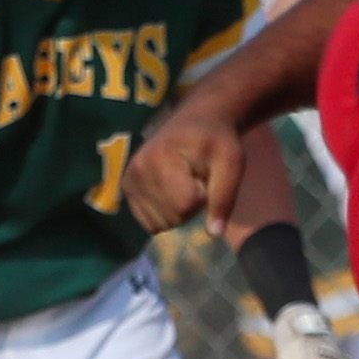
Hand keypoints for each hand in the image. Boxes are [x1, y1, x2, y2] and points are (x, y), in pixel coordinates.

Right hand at [126, 114, 246, 233]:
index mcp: (162, 157)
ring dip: (178, 213)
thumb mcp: (232, 164)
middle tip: (195, 181)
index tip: (205, 179)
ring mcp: (129, 179)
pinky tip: (170, 193)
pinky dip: (164, 215)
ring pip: (159, 223)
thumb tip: (214, 234)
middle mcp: (138, 168)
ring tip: (183, 185)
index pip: (185, 204)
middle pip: (172, 216)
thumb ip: (224, 198)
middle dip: (191, 207)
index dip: (203, 199)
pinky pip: (148, 222)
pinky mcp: (127, 187)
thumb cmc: (215, 141)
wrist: (193, 123)